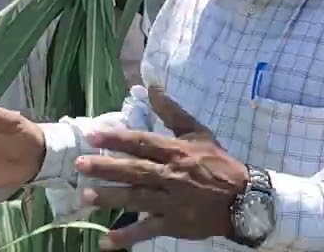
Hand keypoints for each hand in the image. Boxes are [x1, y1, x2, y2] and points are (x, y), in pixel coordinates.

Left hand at [76, 87, 247, 249]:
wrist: (243, 198)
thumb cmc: (218, 163)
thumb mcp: (198, 133)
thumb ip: (172, 112)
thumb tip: (152, 87)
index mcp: (177, 152)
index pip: (143, 143)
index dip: (117, 139)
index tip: (93, 135)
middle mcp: (172, 175)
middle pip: (135, 170)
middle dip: (106, 167)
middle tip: (80, 165)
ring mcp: (172, 202)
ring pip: (137, 198)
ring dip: (112, 198)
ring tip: (86, 196)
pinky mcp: (174, 224)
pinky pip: (148, 230)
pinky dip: (128, 236)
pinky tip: (106, 241)